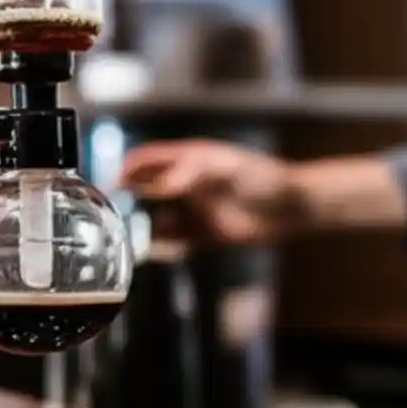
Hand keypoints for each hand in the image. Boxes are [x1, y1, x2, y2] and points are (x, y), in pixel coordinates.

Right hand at [120, 140, 295, 243]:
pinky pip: (181, 240)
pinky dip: (168, 245)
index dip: (129, 167)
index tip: (113, 181)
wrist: (295, 207)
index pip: (150, 159)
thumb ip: (192, 174)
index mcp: (192, 161)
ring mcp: (199, 209)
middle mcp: (191, 184)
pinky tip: (160, 249)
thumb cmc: (265, 178)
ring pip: (161, 216)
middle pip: (150, 186)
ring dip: (147, 224)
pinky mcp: (209, 233)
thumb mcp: (226, 168)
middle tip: (112, 208)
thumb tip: (161, 185)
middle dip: (130, 195)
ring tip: (132, 233)